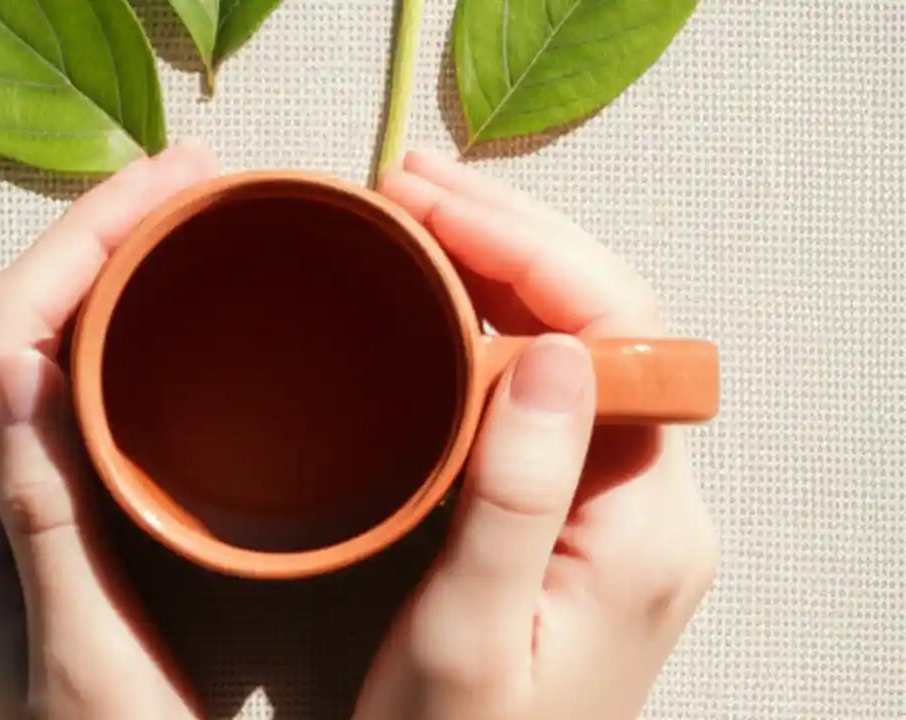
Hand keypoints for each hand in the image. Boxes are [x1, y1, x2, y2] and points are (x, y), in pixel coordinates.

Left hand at [0, 145, 216, 718]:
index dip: (80, 240)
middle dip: (90, 234)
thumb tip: (23, 365)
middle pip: (7, 323)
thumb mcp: (80, 659)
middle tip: (190, 185)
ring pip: (24, 350)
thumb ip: (42, 518)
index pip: (2, 334)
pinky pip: (46, 395)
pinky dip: (94, 333)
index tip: (172, 182)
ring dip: (89, 273)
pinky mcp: (21, 522)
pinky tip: (145, 321)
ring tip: (174, 225)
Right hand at [354, 150, 718, 719]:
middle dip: (514, 238)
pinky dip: (497, 326)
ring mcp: (624, 507)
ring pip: (582, 348)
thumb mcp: (468, 634)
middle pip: (609, 325)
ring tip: (421, 217)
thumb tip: (555, 348)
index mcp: (646, 526)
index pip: (619, 335)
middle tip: (409, 186)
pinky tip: (445, 299)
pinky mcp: (584, 515)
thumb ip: (517, 497)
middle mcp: (655, 505)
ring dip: (507, 270)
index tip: (427, 202)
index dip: (528, 248)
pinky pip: (554, 391)